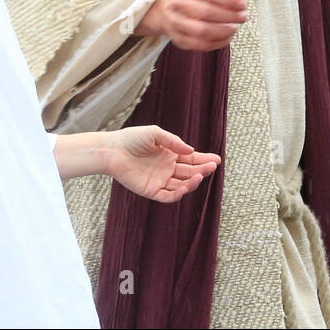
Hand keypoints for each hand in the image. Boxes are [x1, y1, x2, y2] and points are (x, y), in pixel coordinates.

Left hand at [104, 125, 219, 202]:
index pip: (192, 159)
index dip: (205, 159)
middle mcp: (167, 169)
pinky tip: (184, 187)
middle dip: (203, 169)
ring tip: (200, 175)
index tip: (217, 159)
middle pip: (190, 172)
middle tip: (212, 166)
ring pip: (182, 185)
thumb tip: (191, 151)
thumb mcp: (155, 134)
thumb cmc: (132, 139)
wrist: (112, 150)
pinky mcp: (151, 190)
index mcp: (170, 155)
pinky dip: (178, 194)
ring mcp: (160, 180)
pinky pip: (168, 196)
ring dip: (193, 182)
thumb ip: (174, 142)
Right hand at [134, 0, 247, 50]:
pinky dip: (217, 42)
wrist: (168, 7)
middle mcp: (178, 3)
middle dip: (229, 16)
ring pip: (202, 31)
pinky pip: (199, 44)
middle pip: (206, 12)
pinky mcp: (178, 38)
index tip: (243, 3)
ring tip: (236, 27)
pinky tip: (228, 36)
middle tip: (244, 16)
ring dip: (224, 31)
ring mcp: (176, 22)